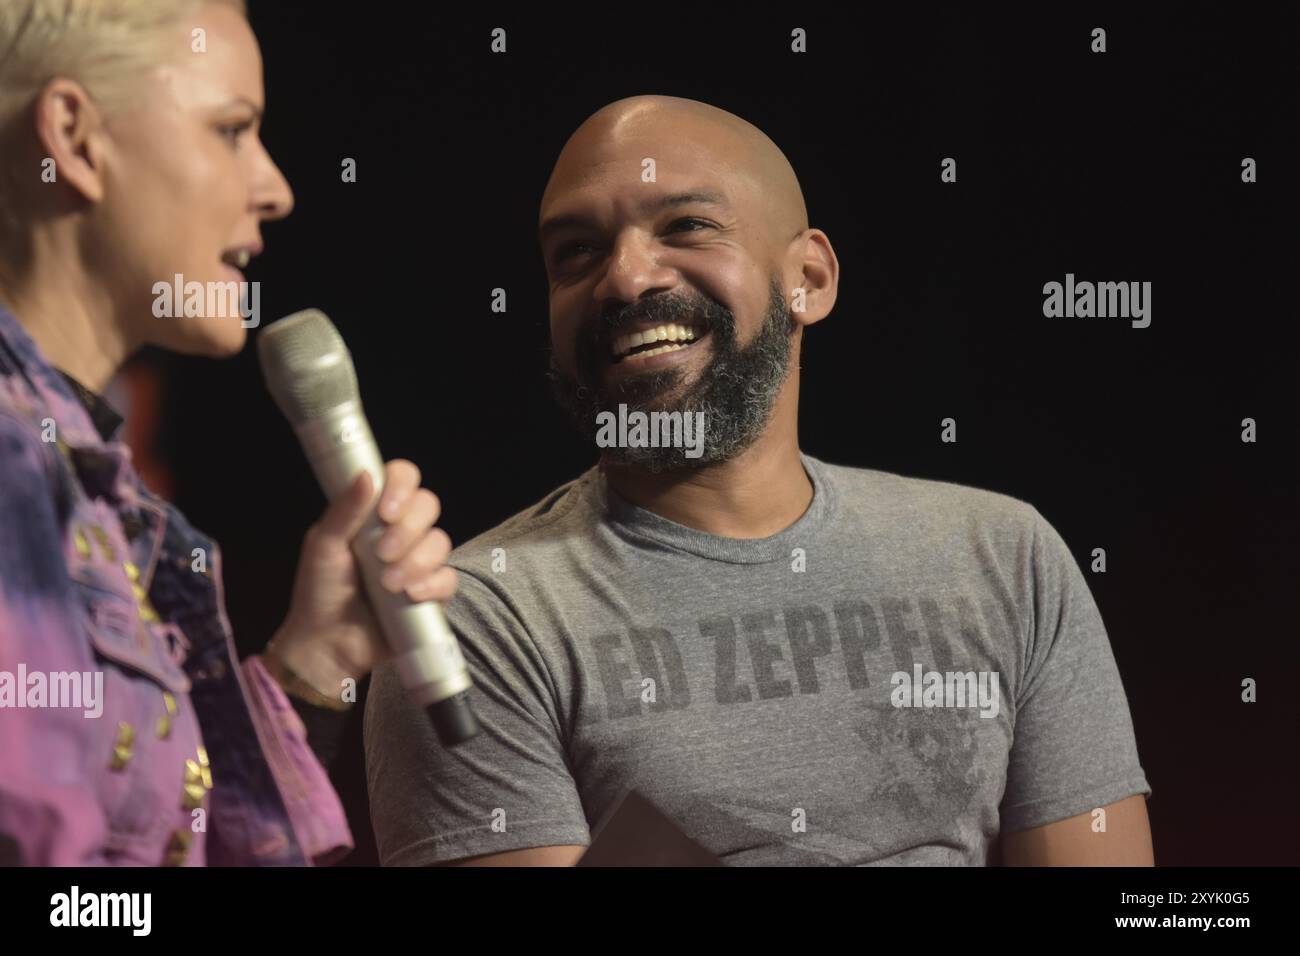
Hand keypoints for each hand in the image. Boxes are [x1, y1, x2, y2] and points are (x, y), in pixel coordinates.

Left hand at [267, 460, 456, 702]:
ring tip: (389, 584)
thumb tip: (367, 474)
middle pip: (428, 505)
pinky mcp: (431, 592)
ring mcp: (418, 561)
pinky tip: (410, 595)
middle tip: (381, 554)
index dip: (402, 486)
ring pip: (440, 541)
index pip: (402, 478)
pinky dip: (432, 584)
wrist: (327, 644)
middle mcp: (399, 532)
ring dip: (415, 560)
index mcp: (373, 513)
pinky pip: (449, 578)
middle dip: (408, 529)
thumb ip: (344, 511)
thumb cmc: (319, 593)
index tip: (386, 512)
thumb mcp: (323, 547)